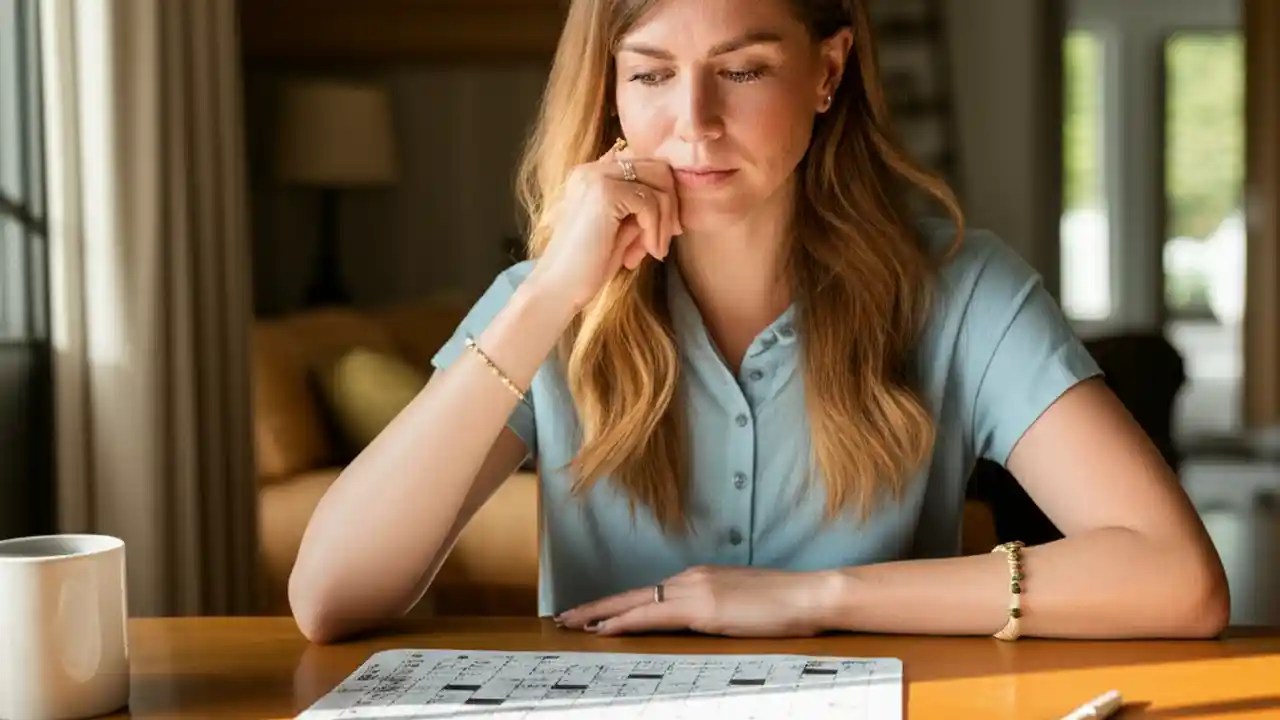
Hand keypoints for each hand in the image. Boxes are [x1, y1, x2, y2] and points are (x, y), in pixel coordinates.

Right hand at [526, 141, 681, 312]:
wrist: (558, 288)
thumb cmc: (589, 265)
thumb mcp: (623, 230)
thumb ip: (641, 208)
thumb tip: (673, 198)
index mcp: (594, 174)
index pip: (645, 166)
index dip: (663, 195)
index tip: (665, 230)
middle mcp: (593, 169)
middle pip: (657, 167)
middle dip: (671, 204)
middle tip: (667, 237)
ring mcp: (597, 177)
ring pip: (658, 183)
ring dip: (666, 221)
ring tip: (655, 250)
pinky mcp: (604, 193)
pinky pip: (650, 202)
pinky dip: (657, 229)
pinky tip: (649, 252)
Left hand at [554, 566, 840, 637]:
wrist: (809, 596)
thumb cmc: (784, 604)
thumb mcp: (741, 603)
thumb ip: (715, 608)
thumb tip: (701, 621)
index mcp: (699, 578)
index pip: (649, 593)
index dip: (618, 604)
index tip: (593, 613)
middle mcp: (690, 578)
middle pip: (632, 594)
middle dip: (596, 607)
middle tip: (564, 618)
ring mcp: (694, 590)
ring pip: (634, 602)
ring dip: (600, 614)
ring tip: (571, 624)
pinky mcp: (702, 608)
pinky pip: (652, 615)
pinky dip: (623, 621)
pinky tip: (604, 629)